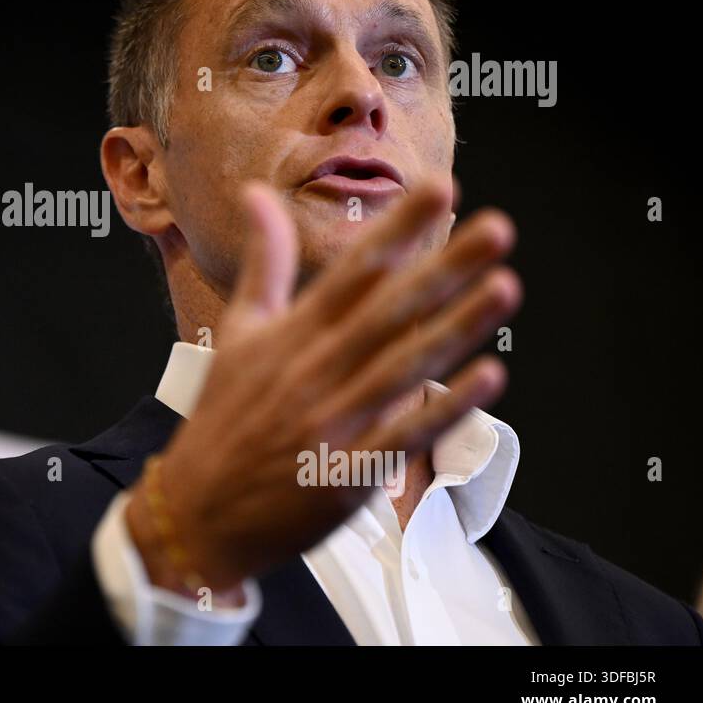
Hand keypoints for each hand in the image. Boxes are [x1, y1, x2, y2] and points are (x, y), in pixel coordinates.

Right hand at [125, 177, 520, 593]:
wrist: (197, 512)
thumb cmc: (222, 418)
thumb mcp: (238, 333)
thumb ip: (261, 263)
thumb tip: (256, 193)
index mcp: (291, 335)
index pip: (352, 271)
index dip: (397, 229)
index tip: (439, 190)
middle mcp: (315, 372)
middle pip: (388, 313)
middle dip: (444, 269)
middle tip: (497, 228)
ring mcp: (334, 423)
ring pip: (404, 368)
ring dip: (457, 329)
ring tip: (505, 287)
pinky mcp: (348, 475)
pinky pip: (404, 436)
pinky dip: (444, 410)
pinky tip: (487, 378)